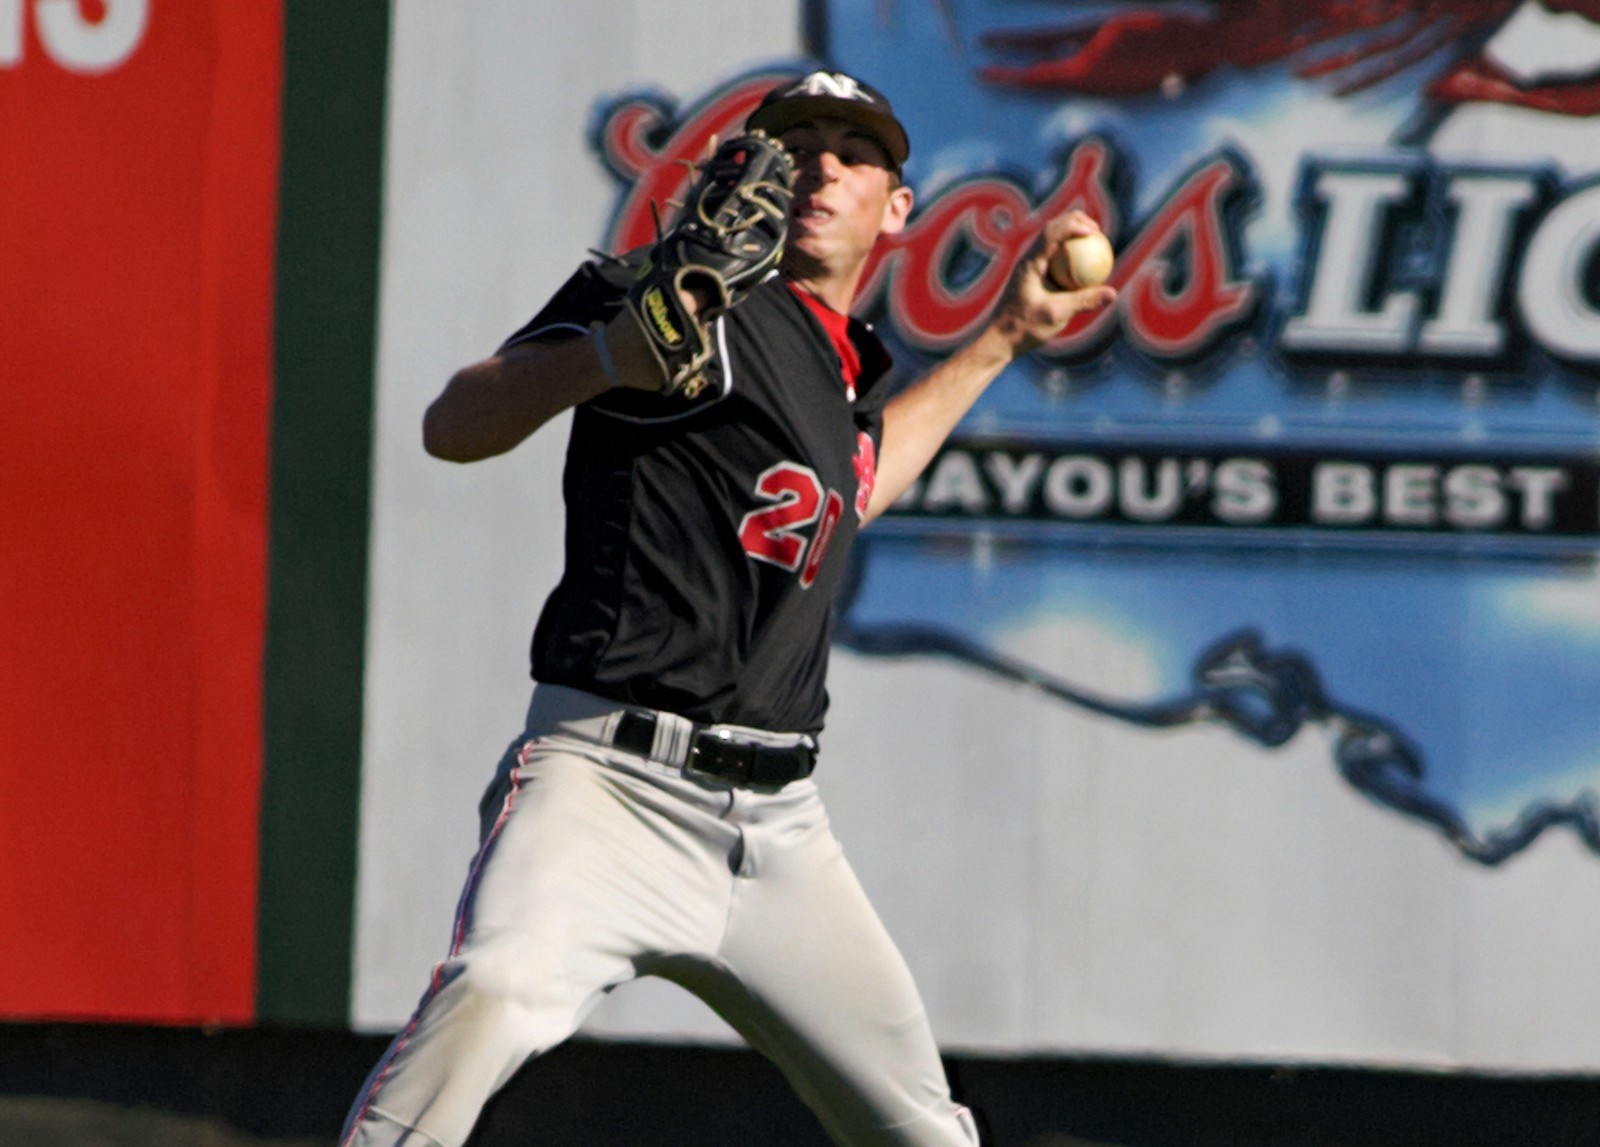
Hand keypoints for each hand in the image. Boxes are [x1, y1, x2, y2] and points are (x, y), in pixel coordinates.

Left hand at [992, 210, 1117, 355]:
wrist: (1000, 339)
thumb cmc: (1024, 328)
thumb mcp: (1056, 315)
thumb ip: (1084, 301)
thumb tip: (1112, 293)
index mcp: (1029, 263)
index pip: (1051, 232)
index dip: (1073, 225)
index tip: (1094, 232)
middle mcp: (1027, 259)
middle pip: (1052, 227)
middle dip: (1075, 221)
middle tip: (1097, 229)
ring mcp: (1029, 266)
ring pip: (1051, 239)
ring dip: (1071, 233)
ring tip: (1093, 239)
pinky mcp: (1032, 275)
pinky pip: (1053, 256)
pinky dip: (1069, 254)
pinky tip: (1085, 264)